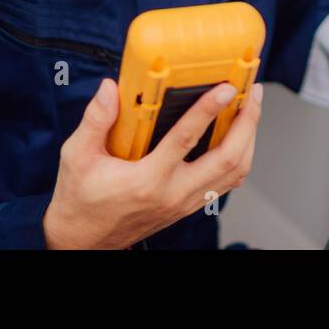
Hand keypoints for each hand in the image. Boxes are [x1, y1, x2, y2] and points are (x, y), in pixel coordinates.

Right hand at [42, 77, 262, 248]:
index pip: (186, 140)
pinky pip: (226, 182)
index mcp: (146, 180)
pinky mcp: (189, 205)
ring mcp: (185, 202)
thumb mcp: (77, 155)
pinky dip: (240, 156)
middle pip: (227, 159)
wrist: (83, 240)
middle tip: (251, 92)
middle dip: (247, 122)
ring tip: (250, 108)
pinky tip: (238, 135)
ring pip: (234, 172)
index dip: (209, 110)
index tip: (225, 88)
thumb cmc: (81, 198)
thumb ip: (96, 119)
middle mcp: (173, 193)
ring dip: (249, 139)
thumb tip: (111, 88)